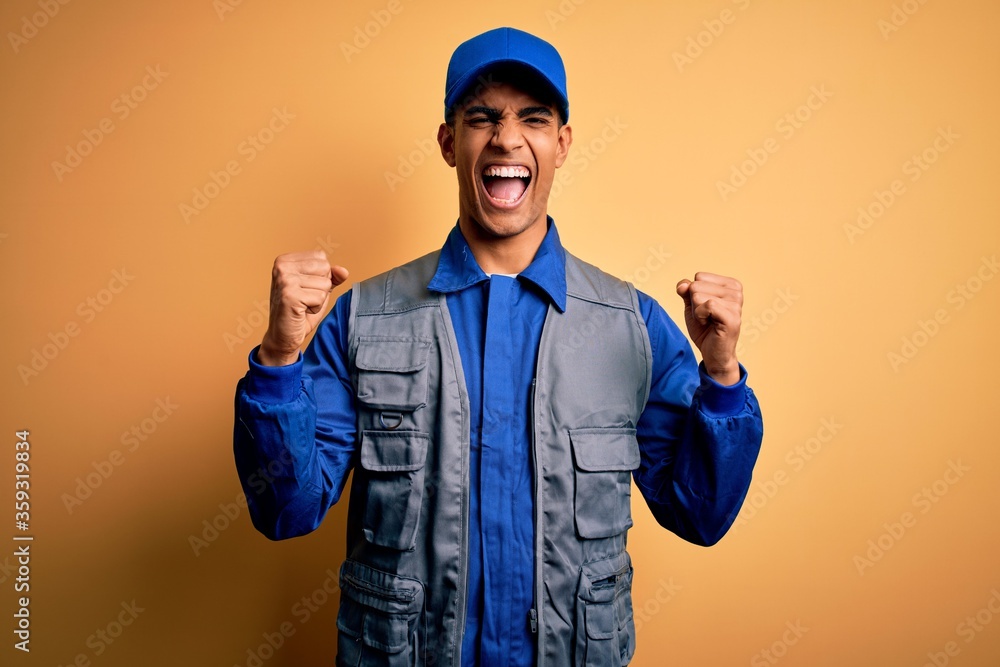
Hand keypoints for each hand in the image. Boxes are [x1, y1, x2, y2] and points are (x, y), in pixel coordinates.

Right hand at [258, 250, 348, 365]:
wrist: (283, 336)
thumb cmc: (300, 311)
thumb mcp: (318, 288)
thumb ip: (331, 276)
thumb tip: (343, 271)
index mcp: (285, 260)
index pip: (321, 257)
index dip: (321, 276)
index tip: (305, 288)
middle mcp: (282, 266)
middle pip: (324, 268)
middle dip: (321, 287)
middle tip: (304, 298)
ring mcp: (284, 280)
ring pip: (325, 284)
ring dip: (318, 299)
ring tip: (303, 305)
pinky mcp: (290, 295)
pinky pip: (320, 297)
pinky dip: (315, 308)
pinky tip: (302, 311)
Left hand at [675, 272, 742, 384]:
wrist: (713, 354)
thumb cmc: (705, 329)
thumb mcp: (692, 306)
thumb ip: (686, 291)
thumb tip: (682, 284)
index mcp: (730, 285)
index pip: (699, 276)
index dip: (694, 294)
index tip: (705, 308)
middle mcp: (736, 292)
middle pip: (697, 285)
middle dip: (695, 304)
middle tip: (706, 317)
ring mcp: (736, 304)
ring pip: (699, 295)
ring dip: (697, 312)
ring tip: (708, 321)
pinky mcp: (732, 317)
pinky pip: (706, 305)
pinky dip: (700, 316)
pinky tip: (708, 324)